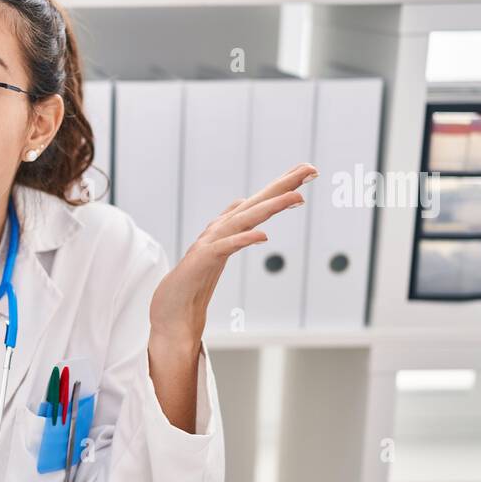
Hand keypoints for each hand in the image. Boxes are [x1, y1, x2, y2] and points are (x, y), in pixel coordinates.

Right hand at [148, 162, 317, 349]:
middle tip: (310, 169)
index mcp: (226, 232)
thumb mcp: (218, 258)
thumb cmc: (192, 287)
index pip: (258, 205)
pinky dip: (243, 240)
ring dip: (270, 207)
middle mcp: (218, 233)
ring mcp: (209, 246)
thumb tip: (248, 222)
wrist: (170, 312)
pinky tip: (263, 235)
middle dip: (282, 186)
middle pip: (255, 205)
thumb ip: (233, 238)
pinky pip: (225, 248)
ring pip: (243, 220)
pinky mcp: (201, 262)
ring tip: (296, 196)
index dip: (281, 189)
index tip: (308, 172)